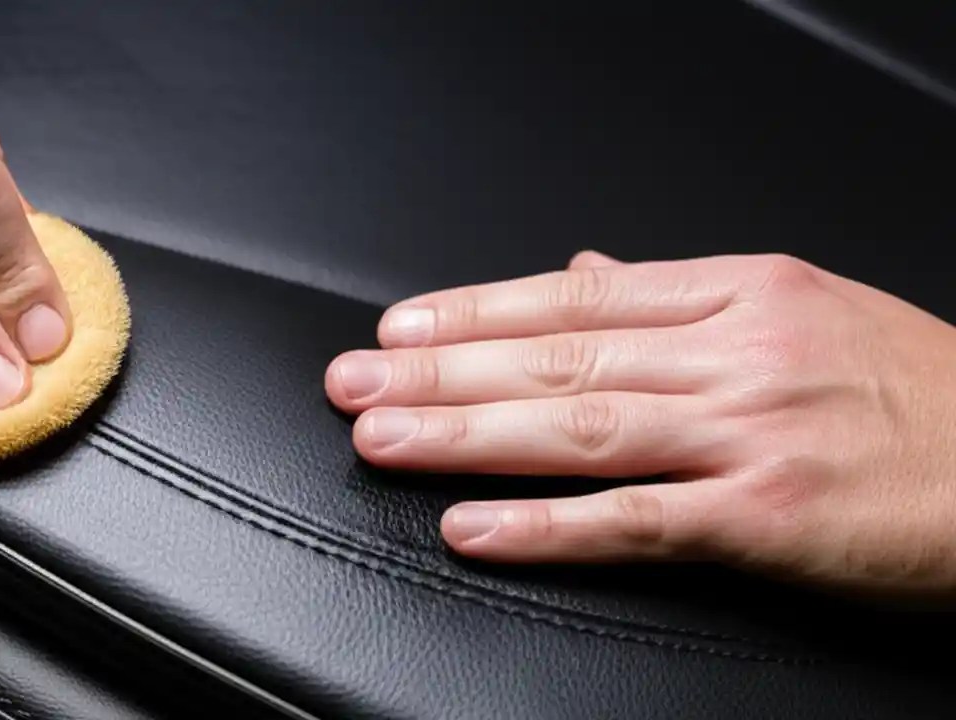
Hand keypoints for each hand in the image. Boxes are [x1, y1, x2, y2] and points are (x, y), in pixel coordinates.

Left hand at [326, 250, 955, 602]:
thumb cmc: (911, 391)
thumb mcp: (797, 309)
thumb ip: (676, 295)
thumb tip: (582, 276)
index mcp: (738, 293)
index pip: (573, 299)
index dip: (475, 312)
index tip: (400, 326)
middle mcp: (732, 354)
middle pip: (555, 359)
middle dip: (441, 370)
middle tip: (355, 381)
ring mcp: (747, 435)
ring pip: (577, 429)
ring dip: (465, 436)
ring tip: (382, 439)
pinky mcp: (767, 519)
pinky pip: (635, 520)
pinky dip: (546, 526)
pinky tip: (473, 527)